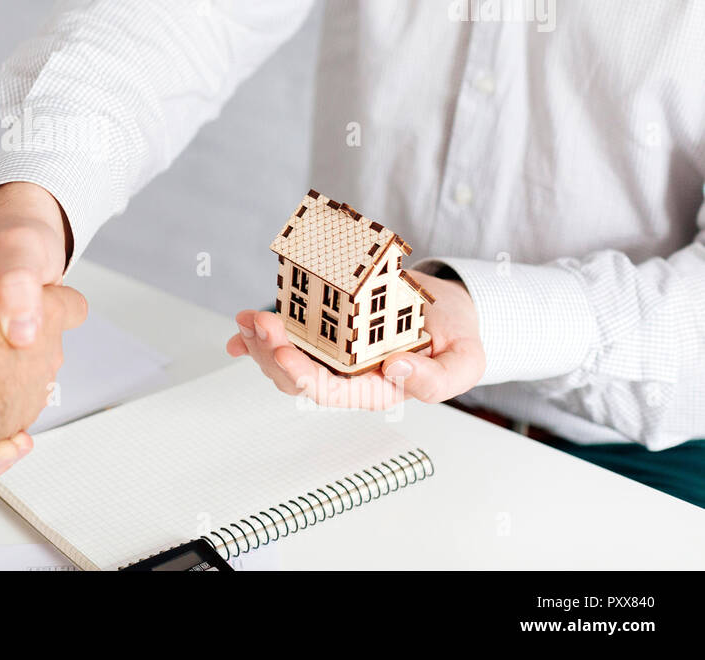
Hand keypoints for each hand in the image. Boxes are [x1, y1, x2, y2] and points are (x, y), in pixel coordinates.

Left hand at [226, 270, 485, 409]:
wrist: (449, 312)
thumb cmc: (456, 337)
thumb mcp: (465, 360)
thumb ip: (437, 378)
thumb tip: (395, 370)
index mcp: (377, 389)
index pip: (331, 393)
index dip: (303, 377)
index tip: (284, 354)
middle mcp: (348, 377)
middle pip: (298, 378)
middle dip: (272, 354)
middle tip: (260, 324)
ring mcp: (332, 357)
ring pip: (286, 360)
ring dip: (261, 343)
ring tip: (247, 318)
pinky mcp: (323, 335)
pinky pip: (286, 341)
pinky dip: (259, 339)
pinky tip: (239, 333)